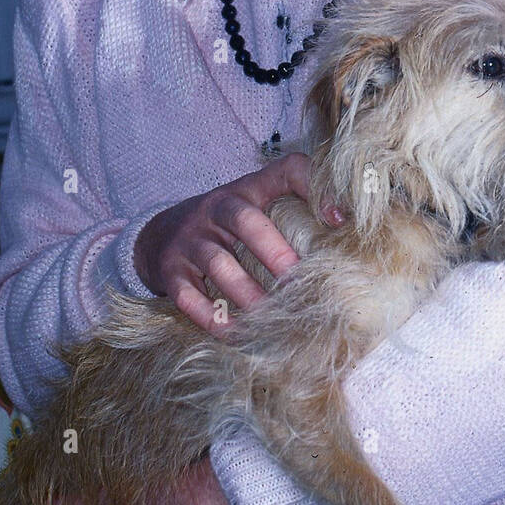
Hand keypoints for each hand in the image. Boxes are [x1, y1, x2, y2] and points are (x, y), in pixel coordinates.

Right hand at [133, 152, 343, 332]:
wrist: (158, 237)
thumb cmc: (225, 225)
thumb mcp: (256, 204)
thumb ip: (297, 206)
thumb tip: (346, 225)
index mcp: (247, 189)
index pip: (284, 170)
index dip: (312, 186)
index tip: (338, 219)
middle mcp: (217, 208)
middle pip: (246, 220)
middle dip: (275, 250)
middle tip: (299, 279)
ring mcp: (191, 239)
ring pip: (218, 263)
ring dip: (247, 293)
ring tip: (271, 317)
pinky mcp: (171, 270)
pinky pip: (188, 296)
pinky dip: (211, 317)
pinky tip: (233, 334)